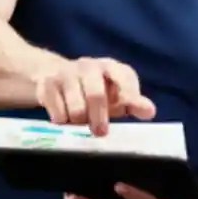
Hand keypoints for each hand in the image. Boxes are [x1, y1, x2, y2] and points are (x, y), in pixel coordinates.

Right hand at [34, 57, 156, 135]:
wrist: (54, 75)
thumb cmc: (95, 90)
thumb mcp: (115, 95)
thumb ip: (134, 103)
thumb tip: (150, 111)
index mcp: (110, 67)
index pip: (124, 76)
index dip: (130, 94)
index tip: (130, 109)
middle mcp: (89, 66)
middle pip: (96, 95)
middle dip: (99, 118)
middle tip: (101, 132)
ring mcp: (66, 73)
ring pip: (75, 109)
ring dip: (79, 121)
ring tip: (81, 121)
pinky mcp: (47, 84)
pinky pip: (57, 113)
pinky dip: (63, 121)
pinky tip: (65, 117)